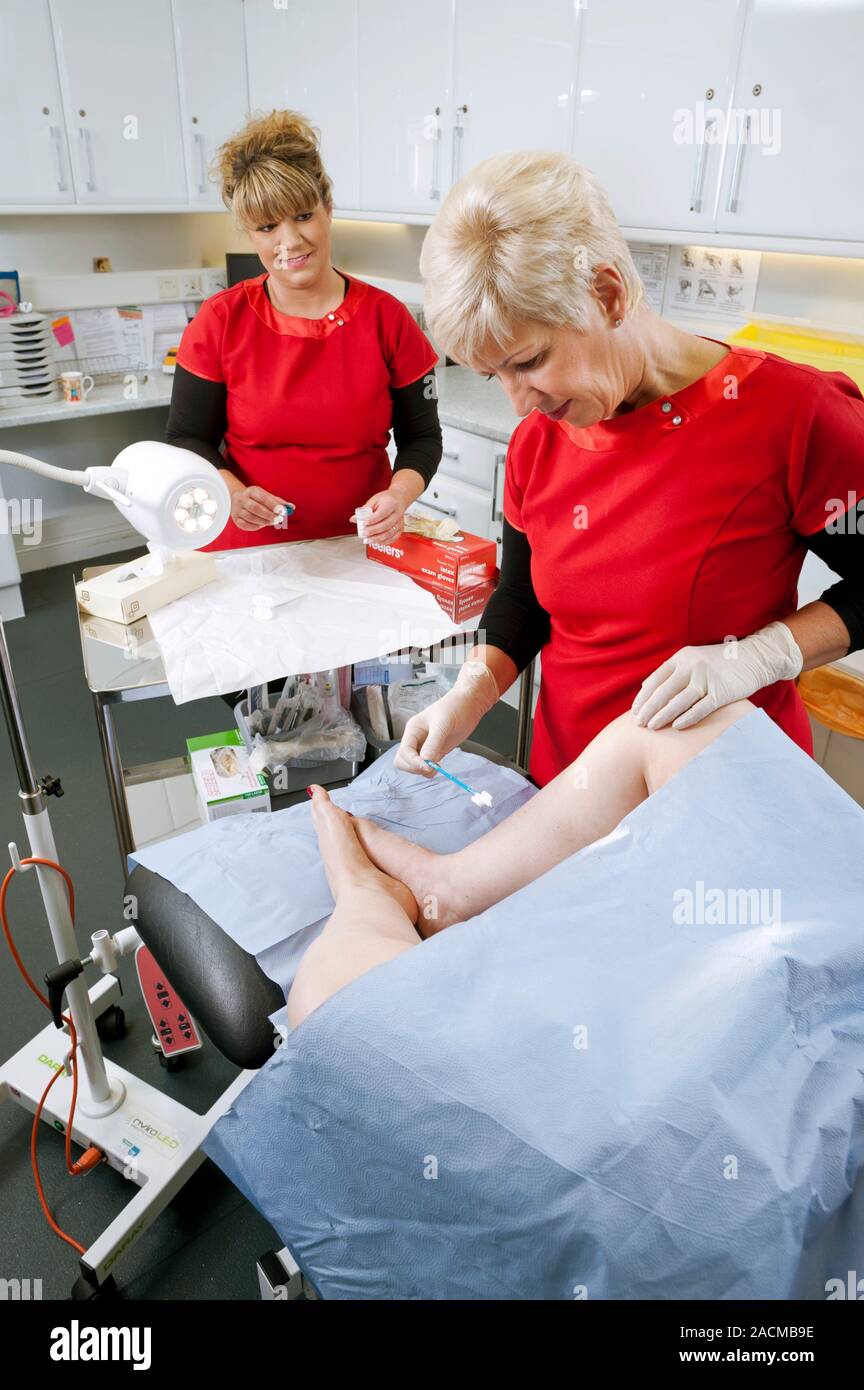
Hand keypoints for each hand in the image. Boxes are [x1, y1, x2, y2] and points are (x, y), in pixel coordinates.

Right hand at [230, 485, 292, 531]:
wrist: (236, 498)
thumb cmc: (256, 498)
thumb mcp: (266, 496)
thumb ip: (279, 502)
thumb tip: (291, 507)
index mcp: (252, 491)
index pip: (263, 498)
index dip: (273, 505)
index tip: (282, 511)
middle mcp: (242, 499)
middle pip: (255, 508)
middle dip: (268, 515)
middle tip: (278, 519)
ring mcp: (237, 509)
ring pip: (250, 517)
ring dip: (263, 521)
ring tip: (272, 522)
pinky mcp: (235, 519)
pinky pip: (245, 525)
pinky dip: (255, 526)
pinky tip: (261, 525)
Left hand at [351, 488, 406, 543]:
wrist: (399, 499)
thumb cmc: (386, 499)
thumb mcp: (374, 500)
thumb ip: (364, 510)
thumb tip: (353, 519)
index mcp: (391, 504)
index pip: (381, 514)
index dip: (372, 520)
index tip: (363, 523)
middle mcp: (398, 514)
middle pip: (385, 525)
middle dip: (373, 531)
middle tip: (363, 534)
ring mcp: (400, 522)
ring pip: (389, 534)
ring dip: (377, 539)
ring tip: (367, 540)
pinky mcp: (401, 529)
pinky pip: (393, 538)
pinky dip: (383, 542)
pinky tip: (375, 541)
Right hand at [395, 661, 499, 775]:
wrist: (470, 704)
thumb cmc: (455, 707)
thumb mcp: (443, 725)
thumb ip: (433, 744)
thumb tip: (426, 762)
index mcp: (413, 729)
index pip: (404, 752)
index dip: (414, 762)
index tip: (428, 766)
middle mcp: (415, 739)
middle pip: (403, 761)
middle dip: (415, 768)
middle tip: (432, 767)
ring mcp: (425, 746)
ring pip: (413, 765)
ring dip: (422, 770)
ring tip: (438, 766)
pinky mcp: (435, 751)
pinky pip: (426, 765)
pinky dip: (431, 770)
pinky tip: (440, 766)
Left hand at [631, 621, 802, 730]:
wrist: (754, 659)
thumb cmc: (718, 664)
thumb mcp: (692, 659)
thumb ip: (671, 672)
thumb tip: (645, 688)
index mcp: (681, 657)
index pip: (655, 679)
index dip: (643, 697)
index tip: (635, 712)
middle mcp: (692, 666)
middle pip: (664, 691)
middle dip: (649, 709)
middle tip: (639, 724)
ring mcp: (707, 678)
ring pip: (679, 700)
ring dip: (663, 715)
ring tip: (652, 727)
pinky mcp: (722, 691)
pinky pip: (701, 707)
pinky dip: (688, 717)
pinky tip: (676, 727)